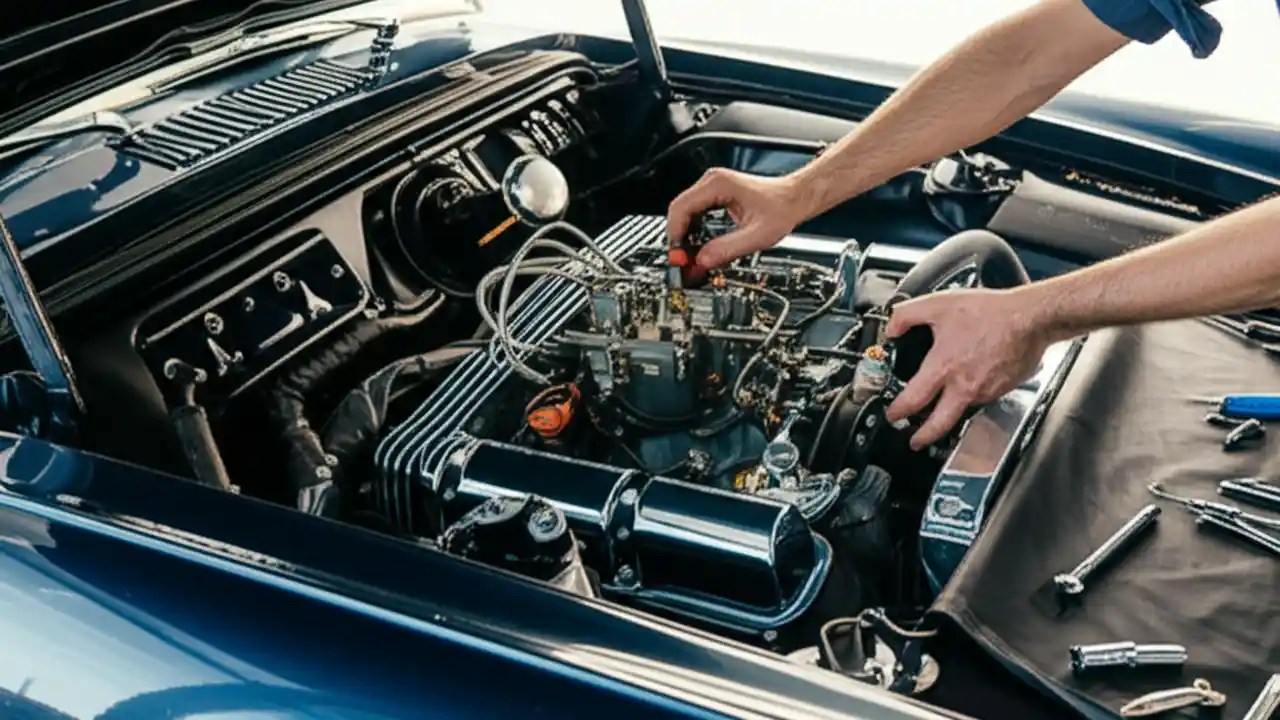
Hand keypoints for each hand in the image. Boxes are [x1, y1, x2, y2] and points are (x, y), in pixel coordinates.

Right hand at [666, 169, 806, 276]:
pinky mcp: (715, 195)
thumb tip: (702, 262)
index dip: (675, 235)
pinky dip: (694, 231)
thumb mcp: (757, 236)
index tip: (678, 256)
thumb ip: (727, 250)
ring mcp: (712, 187)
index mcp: (718, 185)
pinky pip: (695, 213)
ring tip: (692, 258)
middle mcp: (712, 182)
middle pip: (679, 210)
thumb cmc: (782, 209)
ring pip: (685, 213)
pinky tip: (699, 247)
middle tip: (683, 262)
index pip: (681, 208)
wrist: (794, 199)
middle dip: (678, 238)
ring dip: (685, 236)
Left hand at [884, 288, 1049, 449]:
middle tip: (915, 441)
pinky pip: (982, 397)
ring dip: (950, 410)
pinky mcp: (1003, 389)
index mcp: (944, 367)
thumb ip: (906, 315)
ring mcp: (986, 391)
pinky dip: (973, 394)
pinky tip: (972, 379)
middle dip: (924, 437)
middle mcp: (965, 386)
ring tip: (943, 405)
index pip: (913, 400)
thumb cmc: (990, 312)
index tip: (893, 414)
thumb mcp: (938, 304)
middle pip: (940, 425)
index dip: (898, 411)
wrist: (1030, 318)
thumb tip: (892, 328)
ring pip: (962, 409)